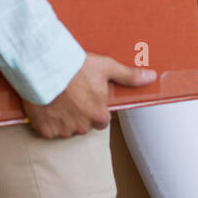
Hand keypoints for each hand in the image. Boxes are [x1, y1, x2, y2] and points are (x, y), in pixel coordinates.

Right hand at [22, 53, 156, 138]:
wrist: (45, 66)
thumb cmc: (77, 66)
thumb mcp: (106, 67)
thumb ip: (130, 76)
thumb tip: (152, 77)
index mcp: (99, 115)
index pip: (102, 120)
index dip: (95, 108)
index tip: (87, 96)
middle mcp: (82, 127)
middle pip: (83, 125)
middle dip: (78, 114)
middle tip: (71, 95)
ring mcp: (63, 130)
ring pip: (65, 129)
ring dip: (62, 118)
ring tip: (57, 98)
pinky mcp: (45, 130)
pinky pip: (47, 130)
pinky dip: (46, 121)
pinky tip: (46, 105)